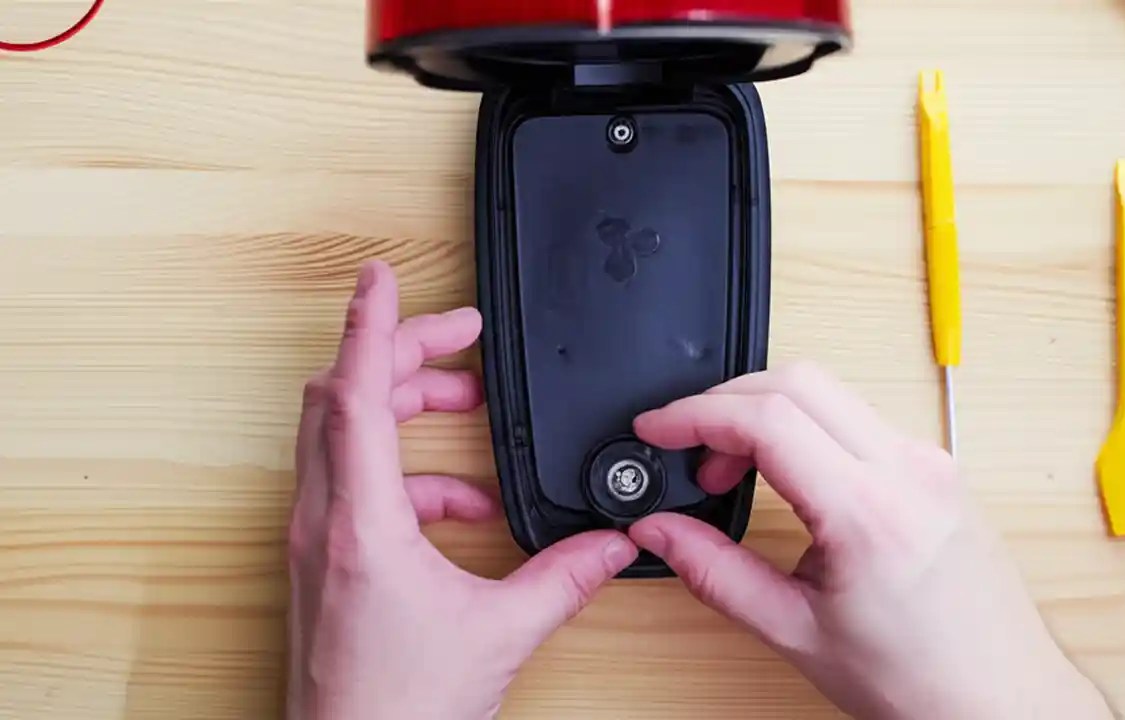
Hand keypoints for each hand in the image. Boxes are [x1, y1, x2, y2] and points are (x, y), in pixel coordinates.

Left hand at [287, 261, 637, 719]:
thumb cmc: (396, 711)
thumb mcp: (498, 634)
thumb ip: (563, 578)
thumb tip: (611, 544)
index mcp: (362, 523)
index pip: (355, 393)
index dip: (371, 324)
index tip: (379, 276)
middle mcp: (325, 522)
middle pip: (342, 398)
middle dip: (400, 352)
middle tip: (455, 335)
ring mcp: (316, 542)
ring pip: (340, 436)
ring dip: (399, 405)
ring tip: (461, 404)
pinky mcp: (324, 563)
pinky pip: (353, 485)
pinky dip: (405, 473)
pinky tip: (457, 504)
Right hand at [628, 363, 1112, 719]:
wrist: (1003, 700)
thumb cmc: (923, 679)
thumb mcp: (797, 632)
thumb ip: (716, 573)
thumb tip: (660, 532)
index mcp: (871, 513)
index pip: (768, 419)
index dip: (695, 414)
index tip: (658, 428)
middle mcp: (910, 471)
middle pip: (797, 381)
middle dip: (725, 402)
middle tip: (689, 450)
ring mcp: (931, 462)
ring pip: (829, 391)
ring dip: (766, 412)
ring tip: (734, 470)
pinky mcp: (938, 467)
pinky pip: (858, 416)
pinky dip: (805, 427)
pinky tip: (785, 472)